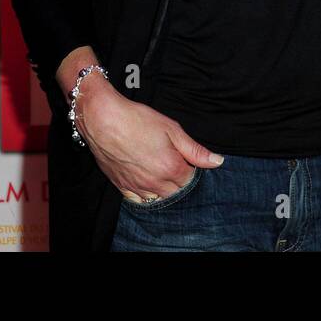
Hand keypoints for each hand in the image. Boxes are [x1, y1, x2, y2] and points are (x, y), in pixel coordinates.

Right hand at [75, 71, 222, 202]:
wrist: (103, 120)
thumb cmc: (137, 120)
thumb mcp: (172, 129)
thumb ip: (195, 150)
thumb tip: (217, 161)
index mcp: (171, 168)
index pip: (191, 180)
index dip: (191, 169)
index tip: (187, 160)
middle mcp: (155, 183)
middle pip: (176, 192)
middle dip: (179, 182)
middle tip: (174, 164)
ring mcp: (137, 187)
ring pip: (158, 199)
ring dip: (164, 190)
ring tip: (161, 172)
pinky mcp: (122, 186)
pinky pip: (139, 201)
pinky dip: (146, 196)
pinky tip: (147, 183)